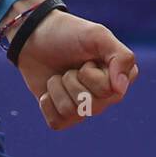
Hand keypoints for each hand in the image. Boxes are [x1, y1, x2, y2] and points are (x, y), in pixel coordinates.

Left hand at [14, 10, 138, 129]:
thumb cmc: (69, 33)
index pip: (107, 90)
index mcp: (120, 78)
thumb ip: (120, 57)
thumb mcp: (97, 35)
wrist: (35, 36)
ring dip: (57, 88)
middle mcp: (106, 97)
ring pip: (71, 112)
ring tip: (59, 75)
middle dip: (71, 79)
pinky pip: (56, 122)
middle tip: (71, 66)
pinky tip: (48, 89)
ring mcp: (84, 107)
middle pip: (89, 104)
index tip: (87, 58)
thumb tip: (120, 90)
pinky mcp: (63, 116)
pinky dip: (47, 102)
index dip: (89, 73)